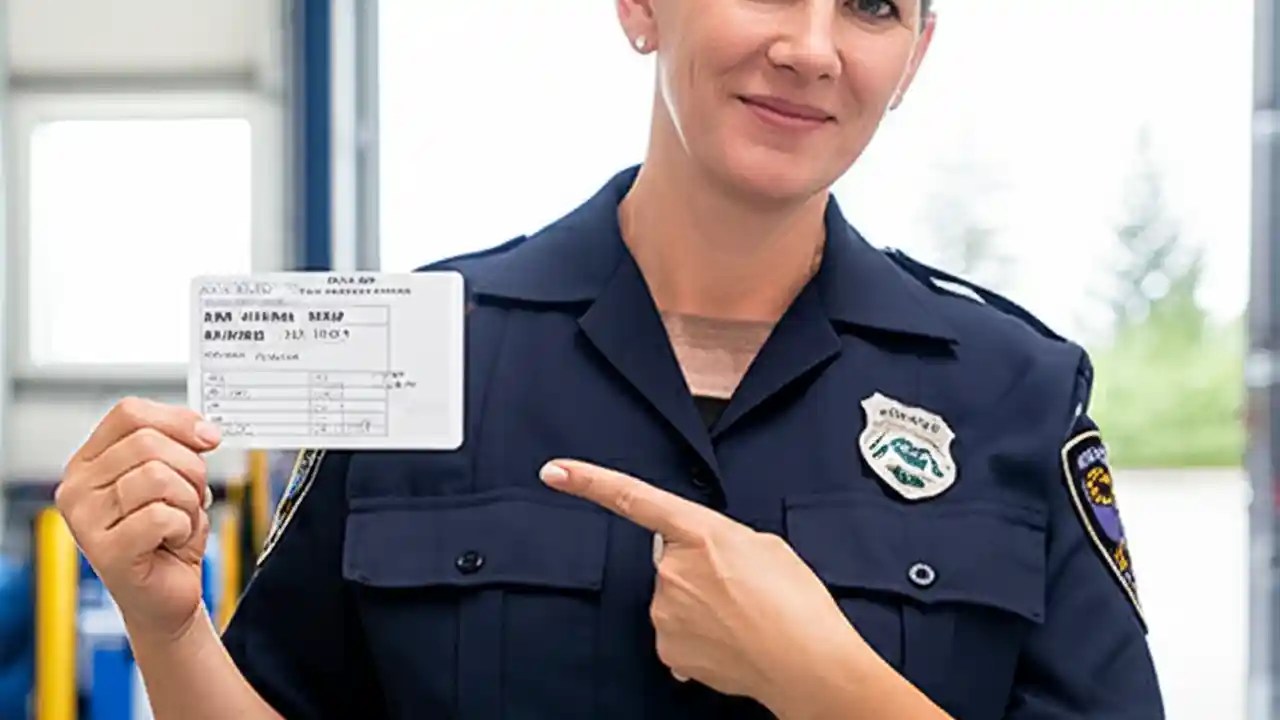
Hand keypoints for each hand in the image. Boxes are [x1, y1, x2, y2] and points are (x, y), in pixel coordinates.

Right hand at [55, 397, 221, 639]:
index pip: (130, 413)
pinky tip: (172, 541)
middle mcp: (78, 488)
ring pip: (157, 477)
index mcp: (89, 461)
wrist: (169, 592)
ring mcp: (85, 521)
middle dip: (189, 469)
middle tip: (190, 498)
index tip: (208, 440)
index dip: (177, 421)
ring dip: (187, 501)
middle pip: (148, 443)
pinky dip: (182, 527)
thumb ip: (179, 444)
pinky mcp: (106, 553)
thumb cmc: (168, 534)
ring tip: (178, 521)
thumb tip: (204, 431)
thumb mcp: (176, 477)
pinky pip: (160, 517)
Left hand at [539, 459, 866, 710]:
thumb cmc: (796, 603)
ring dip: (702, 605)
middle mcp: (673, 570)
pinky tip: (732, 640)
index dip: (589, 482)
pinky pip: (678, 634)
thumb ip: (721, 541)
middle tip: (740, 588)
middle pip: (671, 560)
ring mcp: (665, 612)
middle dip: (698, 570)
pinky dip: (701, 637)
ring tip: (743, 616)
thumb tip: (706, 563)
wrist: (807, 663)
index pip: (632, 499)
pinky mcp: (668, 650)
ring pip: (674, 600)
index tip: (554, 472)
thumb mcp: (765, 547)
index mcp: (700, 532)